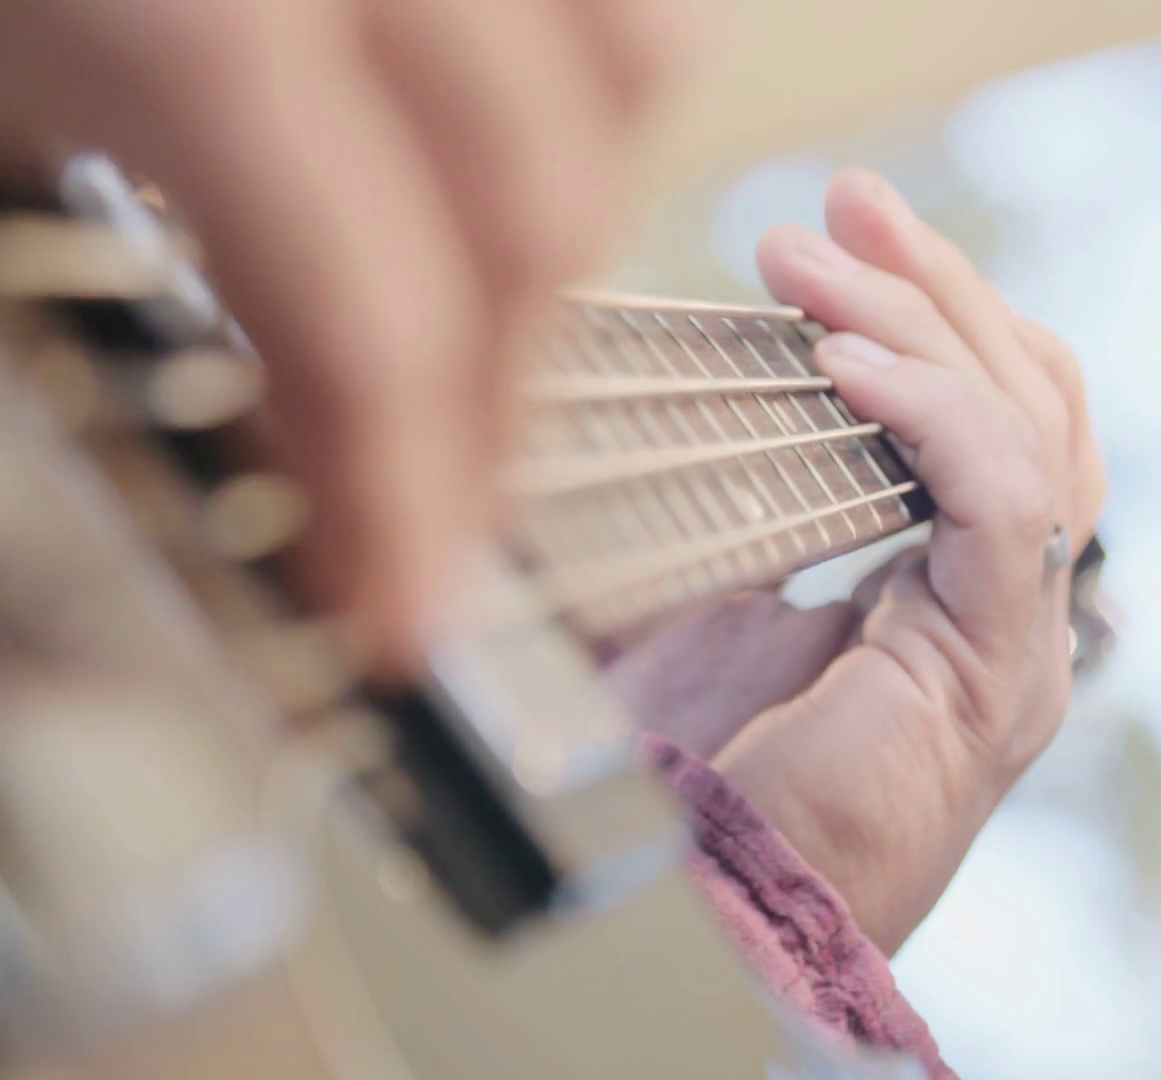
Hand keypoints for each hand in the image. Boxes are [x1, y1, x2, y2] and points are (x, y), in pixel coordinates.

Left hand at [0, 0, 681, 670]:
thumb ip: (109, 277)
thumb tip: (236, 436)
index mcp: (212, 15)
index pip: (376, 317)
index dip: (403, 496)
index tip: (402, 614)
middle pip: (531, 217)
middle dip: (490, 401)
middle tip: (423, 511)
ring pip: (625, 79)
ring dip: (559, 238)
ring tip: (469, 328)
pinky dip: (577, 87)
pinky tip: (490, 138)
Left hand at [613, 169, 1106, 952]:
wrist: (712, 936)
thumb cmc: (690, 798)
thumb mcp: (705, 605)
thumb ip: (736, 505)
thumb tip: (677, 390)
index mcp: (953, 598)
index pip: (1002, 418)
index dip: (937, 313)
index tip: (838, 233)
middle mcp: (1006, 612)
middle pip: (1035, 401)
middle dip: (938, 285)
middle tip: (846, 202)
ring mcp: (1012, 643)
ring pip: (1031, 431)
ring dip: (926, 324)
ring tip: (820, 258)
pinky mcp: (989, 671)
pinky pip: (1002, 507)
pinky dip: (933, 416)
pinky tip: (845, 362)